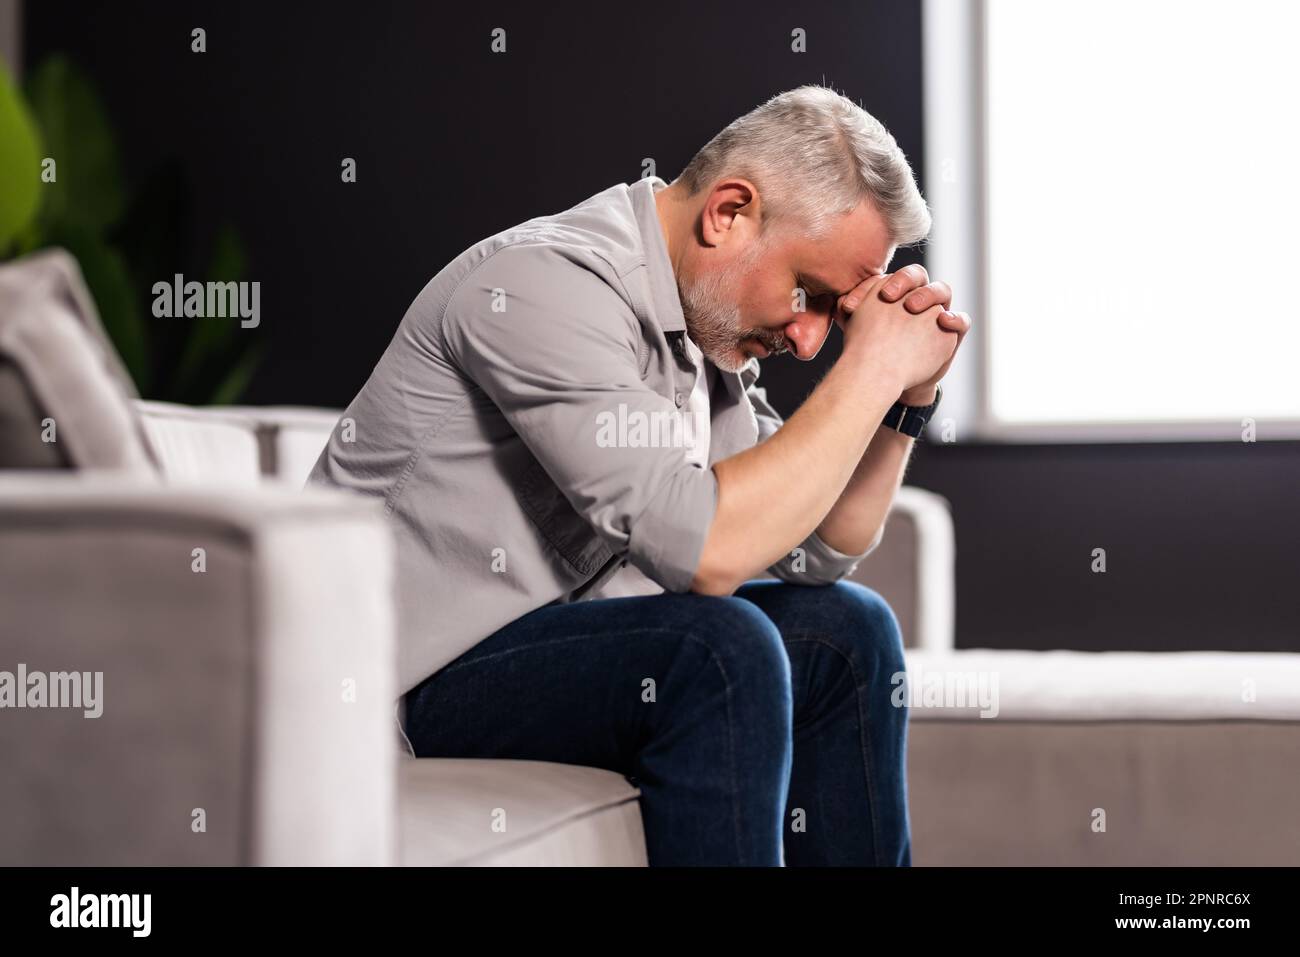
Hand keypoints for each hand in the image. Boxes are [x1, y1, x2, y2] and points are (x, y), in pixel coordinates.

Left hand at [838, 264, 969, 402]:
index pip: (890, 276)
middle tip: (889, 296)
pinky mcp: (950, 333)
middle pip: (918, 276)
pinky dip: (955, 318)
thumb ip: (850, 315)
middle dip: (904, 282)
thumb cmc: (874, 349)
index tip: (853, 304)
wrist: (888, 379)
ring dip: (928, 295)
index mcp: (895, 291)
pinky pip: (961, 320)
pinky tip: (943, 320)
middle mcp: (918, 296)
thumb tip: (840, 303)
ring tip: (912, 307)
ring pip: (942, 290)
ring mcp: (936, 313)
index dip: (873, 284)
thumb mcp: (856, 330)